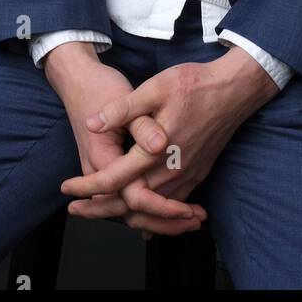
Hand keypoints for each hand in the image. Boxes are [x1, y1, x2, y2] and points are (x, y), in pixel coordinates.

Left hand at [60, 47, 280, 237]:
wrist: (234, 90)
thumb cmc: (194, 85)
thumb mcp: (155, 87)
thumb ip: (122, 108)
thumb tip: (92, 122)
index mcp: (155, 149)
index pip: (115, 179)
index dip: (88, 186)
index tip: (67, 189)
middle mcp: (171, 170)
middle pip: (131, 204)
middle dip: (100, 210)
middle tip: (76, 210)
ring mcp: (187, 175)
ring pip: (152, 210)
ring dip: (125, 215)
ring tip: (99, 213)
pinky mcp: (197, 174)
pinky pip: (171, 205)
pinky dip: (152, 215)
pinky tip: (140, 217)